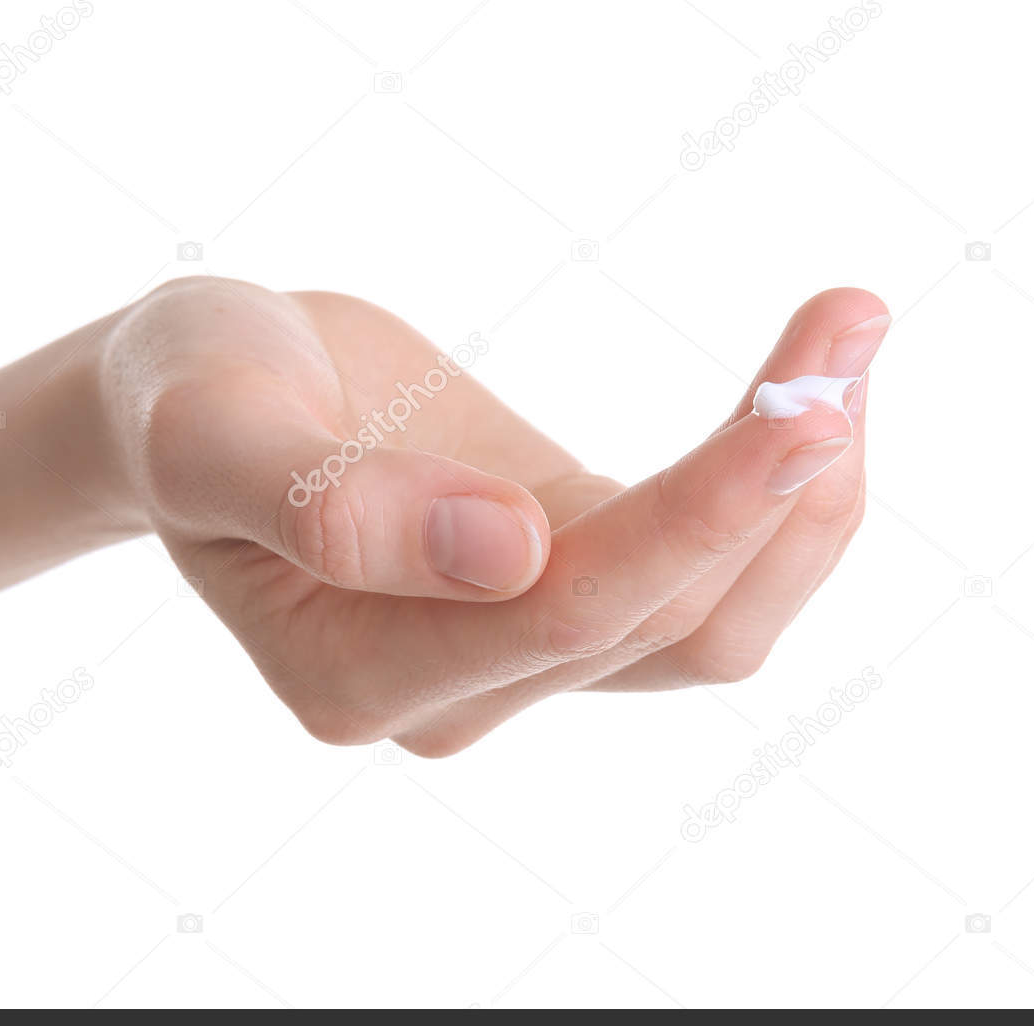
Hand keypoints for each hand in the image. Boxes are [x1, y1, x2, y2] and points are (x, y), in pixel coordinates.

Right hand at [100, 277, 886, 755]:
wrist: (208, 393)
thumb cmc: (186, 395)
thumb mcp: (211, 427)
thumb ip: (325, 506)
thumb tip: (504, 550)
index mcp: (354, 673)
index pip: (559, 615)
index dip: (692, 520)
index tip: (806, 408)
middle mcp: (449, 693)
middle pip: (657, 620)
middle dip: (768, 479)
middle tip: (847, 322)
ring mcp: (514, 652)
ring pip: (705, 622)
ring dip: (797, 497)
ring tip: (846, 342)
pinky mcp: (563, 590)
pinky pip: (700, 581)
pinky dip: (768, 495)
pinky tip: (811, 395)